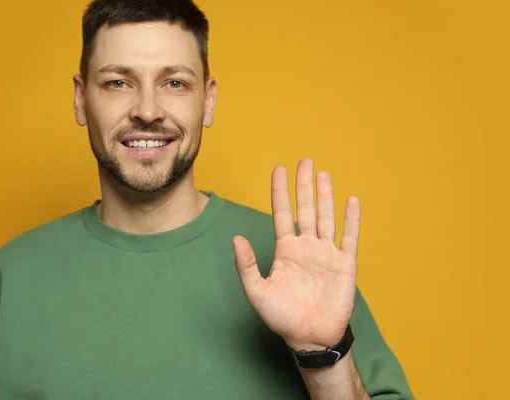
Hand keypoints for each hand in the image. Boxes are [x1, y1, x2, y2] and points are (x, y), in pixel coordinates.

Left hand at [233, 158, 360, 349]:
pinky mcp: (345, 264)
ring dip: (325, 196)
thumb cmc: (283, 317)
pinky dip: (351, 219)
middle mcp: (306, 247)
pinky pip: (348, 237)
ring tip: (323, 173)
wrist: (310, 338)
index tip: (278, 169)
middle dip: (304, 185)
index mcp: (286, 250)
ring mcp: (327, 254)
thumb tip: (236, 238)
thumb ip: (247, 265)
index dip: (280, 192)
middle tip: (304, 160)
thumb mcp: (257, 292)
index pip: (282, 214)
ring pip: (326, 217)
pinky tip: (351, 201)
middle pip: (305, 209)